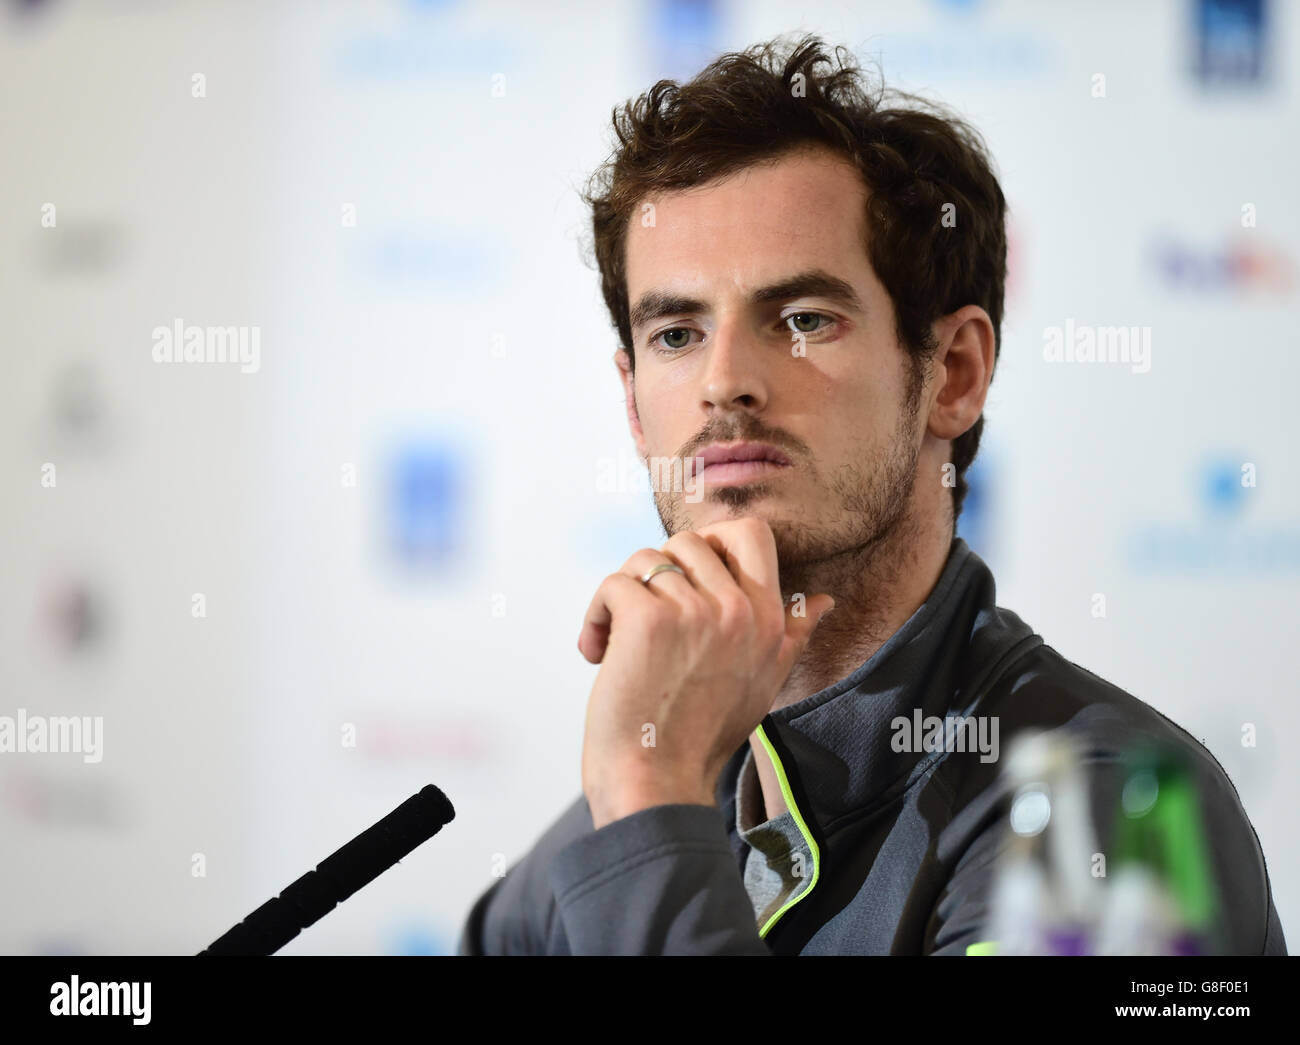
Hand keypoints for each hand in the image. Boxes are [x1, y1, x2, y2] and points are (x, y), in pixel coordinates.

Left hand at [576, 516, 834, 829]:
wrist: (659, 784)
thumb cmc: (702, 738)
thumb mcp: (764, 682)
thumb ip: (791, 634)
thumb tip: (822, 601)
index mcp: (771, 620)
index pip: (750, 534)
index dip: (709, 543)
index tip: (684, 581)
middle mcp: (740, 610)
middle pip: (687, 541)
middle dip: (656, 574)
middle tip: (645, 618)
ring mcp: (695, 612)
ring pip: (645, 559)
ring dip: (623, 596)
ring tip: (618, 642)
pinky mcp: (649, 620)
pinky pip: (614, 585)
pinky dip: (596, 617)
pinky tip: (597, 653)